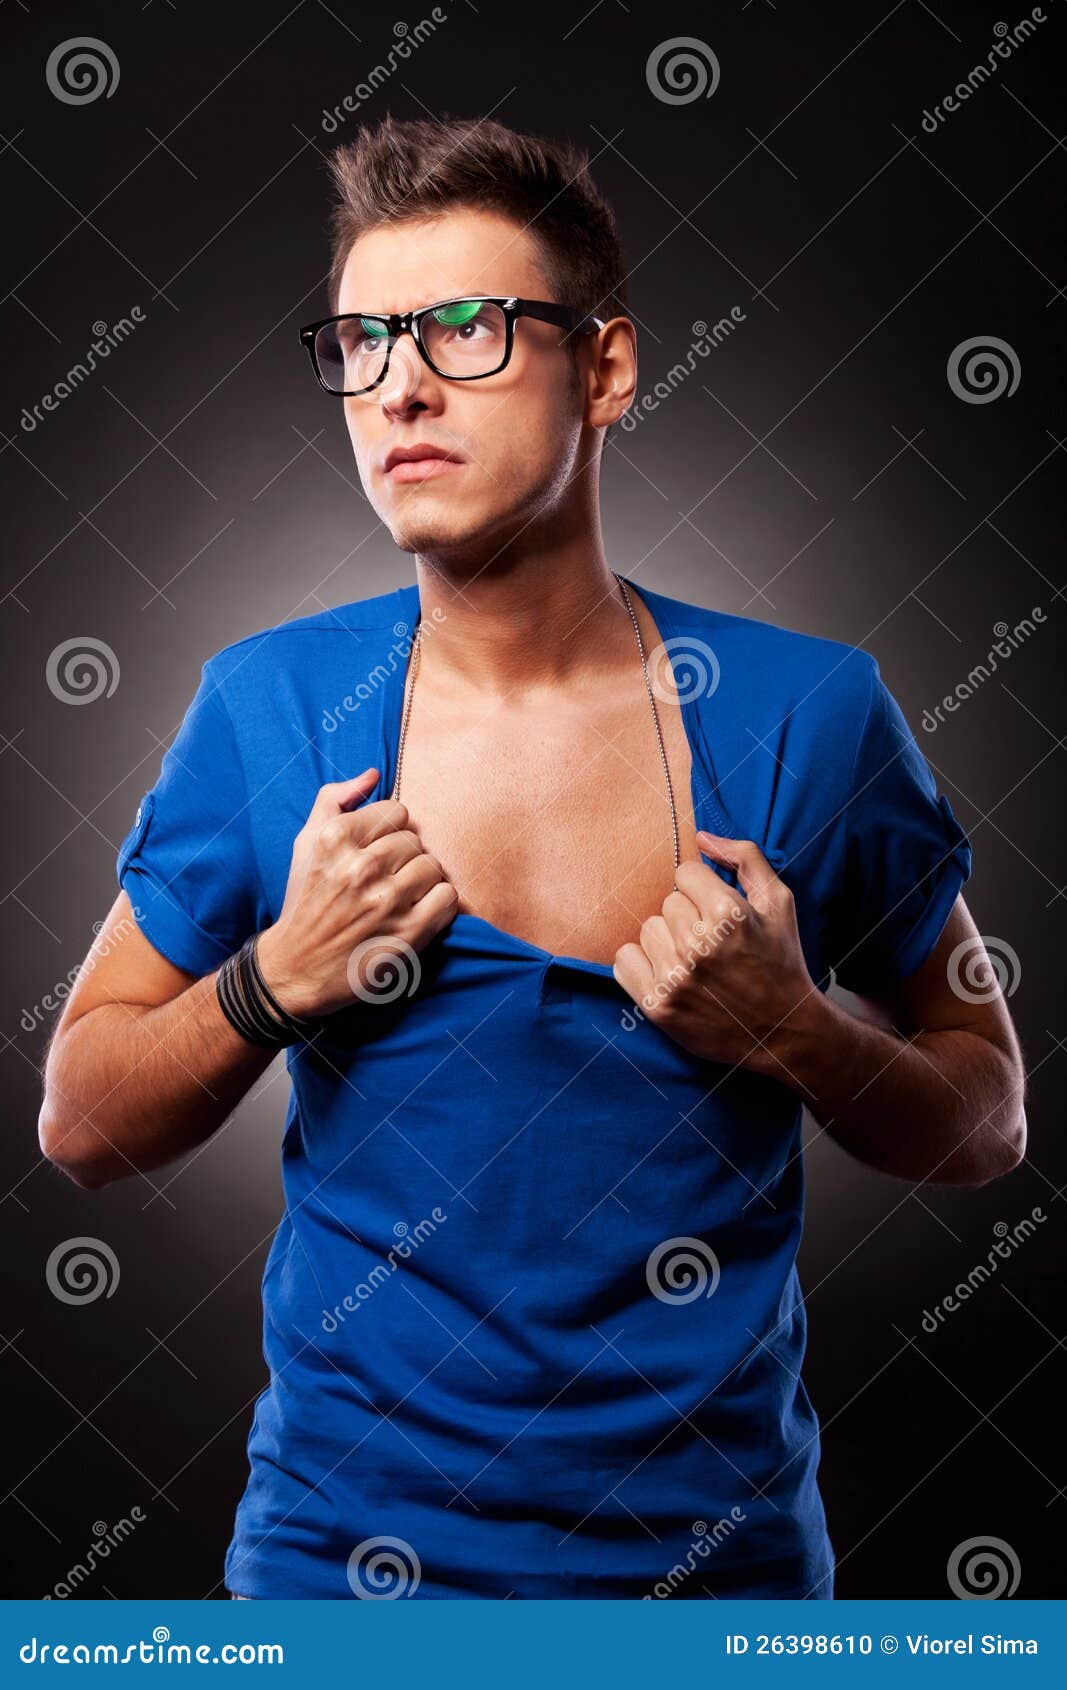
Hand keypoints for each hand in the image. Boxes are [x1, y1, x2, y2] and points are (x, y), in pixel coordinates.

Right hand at [256, 768, 457, 1017]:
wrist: (295, 968)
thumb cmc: (305, 901)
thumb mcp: (306, 845)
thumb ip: (334, 800)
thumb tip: (374, 773)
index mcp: (335, 839)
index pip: (397, 812)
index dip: (390, 832)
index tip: (377, 852)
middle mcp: (360, 867)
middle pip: (416, 840)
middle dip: (405, 859)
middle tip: (387, 880)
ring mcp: (386, 901)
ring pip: (434, 866)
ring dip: (422, 881)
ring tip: (401, 897)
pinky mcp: (408, 933)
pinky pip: (448, 897)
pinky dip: (439, 904)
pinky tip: (417, 913)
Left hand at [612, 832, 815, 1072]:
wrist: (784, 1032)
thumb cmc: (781, 962)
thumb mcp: (779, 903)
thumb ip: (745, 858)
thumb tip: (701, 837)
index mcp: (728, 914)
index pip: (686, 874)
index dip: (704, 891)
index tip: (719, 914)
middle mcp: (698, 945)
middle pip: (667, 903)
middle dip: (688, 917)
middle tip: (713, 944)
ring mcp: (675, 977)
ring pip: (647, 930)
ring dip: (667, 942)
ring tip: (695, 962)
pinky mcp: (657, 1005)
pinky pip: (623, 961)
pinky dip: (641, 965)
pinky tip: (669, 975)